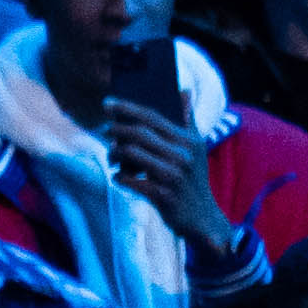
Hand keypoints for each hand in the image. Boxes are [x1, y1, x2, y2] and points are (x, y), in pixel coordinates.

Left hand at [102, 94, 224, 245]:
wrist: (202, 217)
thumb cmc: (193, 179)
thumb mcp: (196, 148)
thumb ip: (188, 120)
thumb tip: (184, 91)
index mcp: (189, 141)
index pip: (152, 117)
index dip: (126, 107)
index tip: (107, 103)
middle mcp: (182, 156)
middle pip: (138, 133)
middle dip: (116, 129)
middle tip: (105, 130)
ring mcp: (172, 176)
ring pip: (130, 153)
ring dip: (114, 153)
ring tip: (112, 156)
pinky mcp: (162, 196)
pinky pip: (128, 179)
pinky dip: (119, 177)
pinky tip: (119, 177)